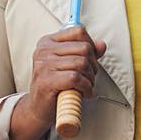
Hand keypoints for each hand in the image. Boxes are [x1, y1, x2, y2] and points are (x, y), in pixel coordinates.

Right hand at [10, 25, 105, 139]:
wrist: (38, 108)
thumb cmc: (55, 85)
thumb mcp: (69, 64)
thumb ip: (86, 52)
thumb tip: (102, 44)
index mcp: (48, 42)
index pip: (79, 32)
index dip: (91, 46)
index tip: (90, 60)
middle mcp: (43, 50)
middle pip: (84, 48)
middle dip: (93, 65)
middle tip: (89, 77)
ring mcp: (43, 65)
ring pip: (81, 63)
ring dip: (90, 78)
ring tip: (86, 86)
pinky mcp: (46, 81)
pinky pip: (76, 78)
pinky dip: (86, 87)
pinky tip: (84, 93)